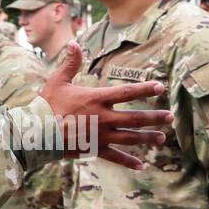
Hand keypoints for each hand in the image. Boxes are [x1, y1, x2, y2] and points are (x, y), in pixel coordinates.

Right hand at [40, 43, 172, 169]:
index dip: (144, 89)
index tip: (160, 87)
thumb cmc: (47, 106)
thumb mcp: (58, 81)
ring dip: (147, 138)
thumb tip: (75, 43)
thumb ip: (70, 63)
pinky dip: (128, 161)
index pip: (126, 92)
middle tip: (170, 118)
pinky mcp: (94, 150)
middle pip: (135, 117)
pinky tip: (141, 165)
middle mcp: (103, 118)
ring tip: (161, 139)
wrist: (38, 133)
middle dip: (154, 118)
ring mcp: (101, 136)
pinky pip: (115, 157)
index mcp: (97, 99)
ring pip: (130, 137)